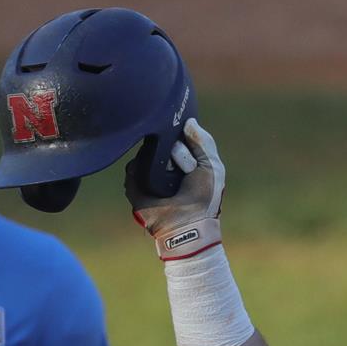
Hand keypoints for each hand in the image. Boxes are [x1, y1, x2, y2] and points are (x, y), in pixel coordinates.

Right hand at [129, 117, 224, 260]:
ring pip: (149, 150)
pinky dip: (146, 170)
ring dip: (165, 164)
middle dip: (178, 153)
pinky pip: (134, 165)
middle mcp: (164, 161)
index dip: (188, 140)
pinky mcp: (135, 182)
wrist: (187, 224)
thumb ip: (204, 142)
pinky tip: (158, 182)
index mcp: (183, 156)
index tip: (195, 157)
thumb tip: (188, 121)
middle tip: (186, 171)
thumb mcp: (212, 167)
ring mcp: (148, 170)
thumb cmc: (204, 198)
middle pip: (164, 139)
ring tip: (173, 179)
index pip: (179, 134)